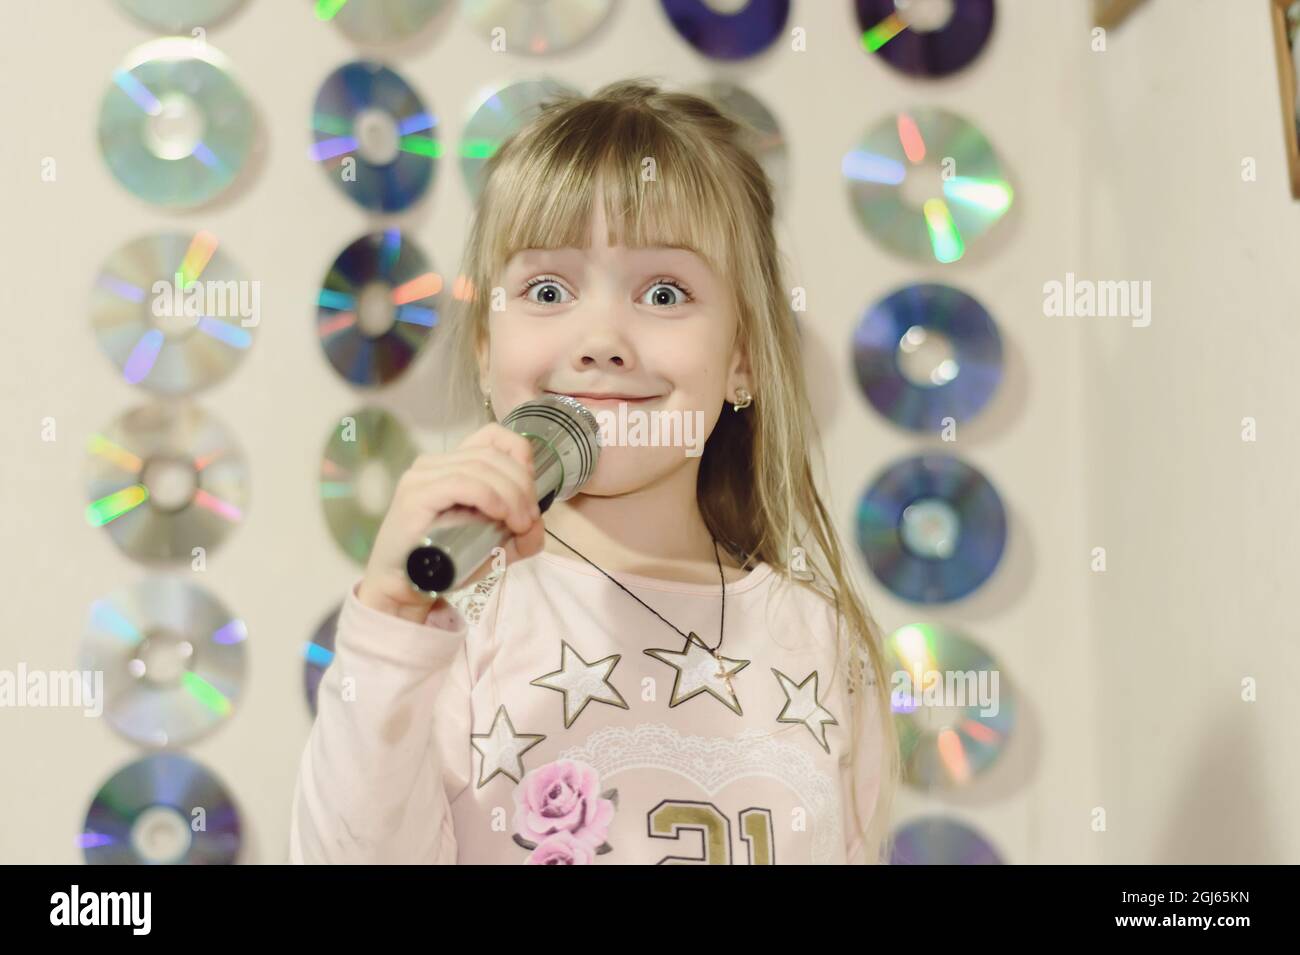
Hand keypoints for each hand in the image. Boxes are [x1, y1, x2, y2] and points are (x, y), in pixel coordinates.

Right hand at [356, 423, 544, 621]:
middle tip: (529, 519)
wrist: (404, 589)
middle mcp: (434, 463)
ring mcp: (422, 477)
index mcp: (452, 465)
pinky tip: (502, 515)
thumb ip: (520, 532)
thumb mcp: (494, 544)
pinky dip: (491, 496)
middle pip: (493, 455)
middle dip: (523, 485)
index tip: (531, 488)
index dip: (520, 453)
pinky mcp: (416, 495)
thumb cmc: (445, 563)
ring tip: (520, 524)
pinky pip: (462, 483)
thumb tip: (538, 523)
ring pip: (482, 467)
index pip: (491, 435)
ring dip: (512, 495)